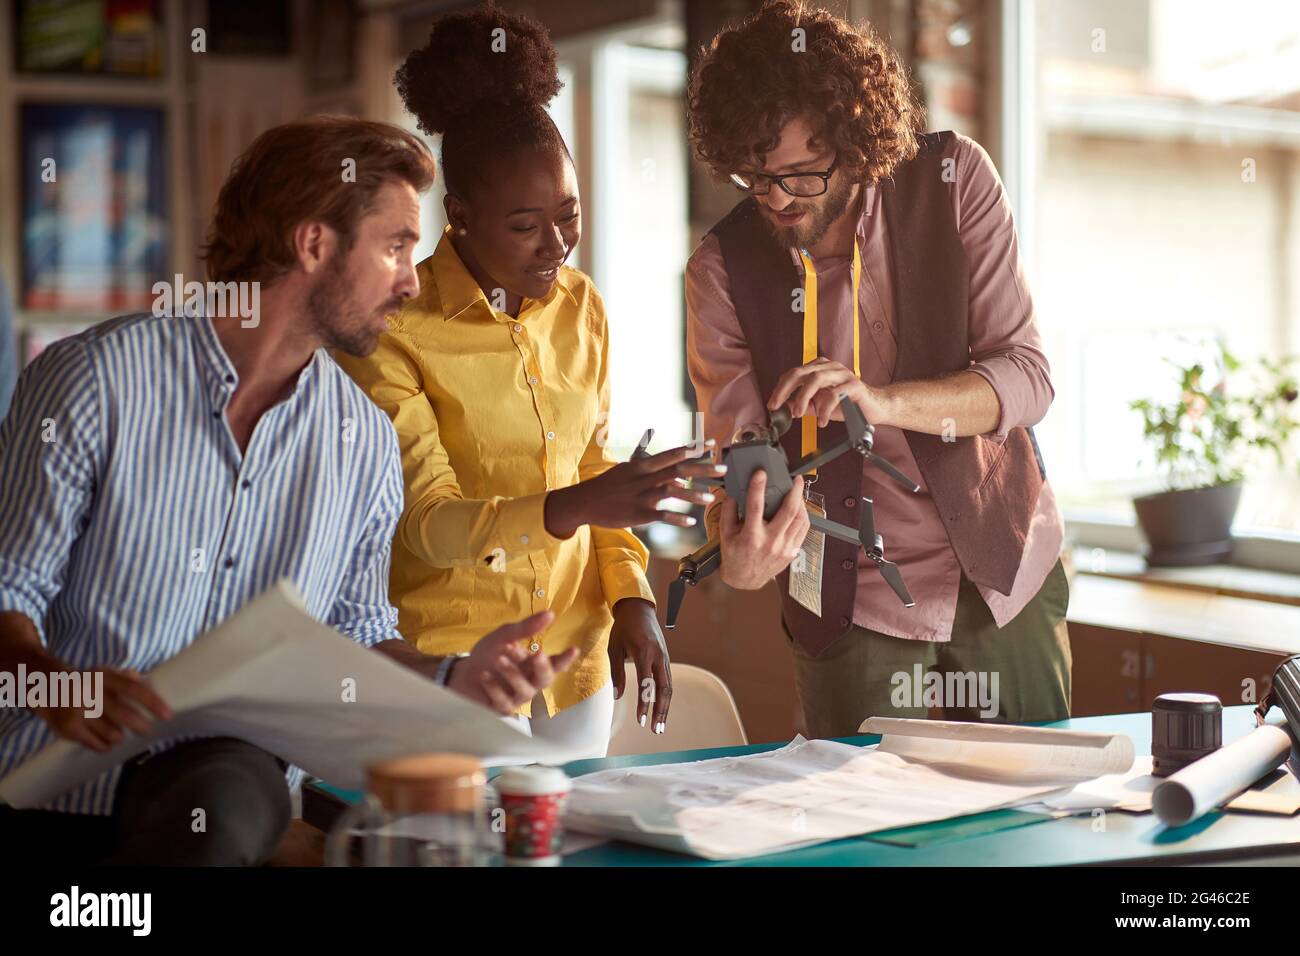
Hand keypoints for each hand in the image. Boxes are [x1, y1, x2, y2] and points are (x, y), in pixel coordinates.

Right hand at [32, 666, 172, 753]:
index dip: (152, 703)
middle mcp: (90, 693)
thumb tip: (148, 681)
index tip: (167, 715)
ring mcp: (78, 712)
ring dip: (119, 736)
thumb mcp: (104, 673)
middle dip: (140, 725)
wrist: (46, 689)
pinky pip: (98, 745)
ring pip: (112, 734)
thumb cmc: (85, 683)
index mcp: (103, 677)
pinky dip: (106, 745)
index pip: (133, 690)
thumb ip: (127, 677)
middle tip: (145, 729)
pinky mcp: (70, 729)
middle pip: (123, 715)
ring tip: (117, 732)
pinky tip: (106, 741)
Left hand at [447, 611, 579, 714]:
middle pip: (546, 680)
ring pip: (525, 690)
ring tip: (499, 658)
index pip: (555, 663)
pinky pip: (505, 702)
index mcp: (534, 664)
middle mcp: (530, 681)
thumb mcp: (505, 636)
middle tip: (538, 654)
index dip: (566, 659)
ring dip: (513, 673)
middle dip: (543, 667)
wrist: (462, 672)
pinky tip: (484, 676)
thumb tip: (550, 614)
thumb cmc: (488, 654)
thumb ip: (526, 628)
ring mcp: (517, 697)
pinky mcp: (502, 708)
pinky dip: (495, 688)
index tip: (574, 649)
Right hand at [544, 443, 725, 538]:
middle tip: (723, 470)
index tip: (713, 445)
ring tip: (711, 498)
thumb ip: (644, 454)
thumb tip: (653, 437)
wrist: (586, 501)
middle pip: (678, 470)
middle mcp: (645, 477)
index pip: (673, 454)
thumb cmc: (608, 484)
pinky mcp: (638, 514)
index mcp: (644, 465)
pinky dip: (676, 518)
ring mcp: (641, 495)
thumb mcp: (626, 466)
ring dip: (693, 495)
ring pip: (672, 492)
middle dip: (703, 469)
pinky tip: (690, 521)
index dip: (694, 449)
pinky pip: (661, 515)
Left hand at [607, 598, 671, 733]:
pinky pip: (668, 680)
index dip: (644, 704)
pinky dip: (665, 696)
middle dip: (660, 711)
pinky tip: (661, 708)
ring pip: (669, 687)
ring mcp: (665, 658)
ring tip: (660, 725)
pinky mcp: (666, 659)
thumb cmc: (623, 629)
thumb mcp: (614, 649)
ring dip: (665, 707)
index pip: (646, 685)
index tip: (640, 721)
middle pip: (664, 689)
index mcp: (644, 654)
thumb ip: (617, 673)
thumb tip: (617, 697)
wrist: (638, 609)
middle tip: (656, 730)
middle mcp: (658, 657)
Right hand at [719, 471, 810, 589]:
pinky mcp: (791, 552)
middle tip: (796, 479)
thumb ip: (728, 511)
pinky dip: (804, 517)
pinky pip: (803, 530)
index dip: (758, 486)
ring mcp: (783, 548)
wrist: (744, 580)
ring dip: (802, 502)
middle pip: (789, 511)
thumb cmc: (734, 557)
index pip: (756, 506)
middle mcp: (770, 542)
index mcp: (751, 536)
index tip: (761, 473)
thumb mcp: (725, 534)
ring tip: (798, 492)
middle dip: (795, 491)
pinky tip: (799, 509)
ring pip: (800, 520)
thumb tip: (733, 492)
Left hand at [768, 358, 889, 426]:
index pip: (793, 374)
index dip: (780, 388)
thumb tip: (785, 406)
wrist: (875, 408)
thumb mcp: (820, 406)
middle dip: (784, 390)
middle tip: (777, 406)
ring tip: (799, 413)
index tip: (772, 404)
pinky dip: (825, 409)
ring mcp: (842, 374)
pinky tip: (821, 420)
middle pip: (800, 373)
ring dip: (803, 398)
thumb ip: (803, 404)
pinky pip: (835, 394)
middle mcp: (829, 368)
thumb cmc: (849, 404)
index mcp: (820, 369)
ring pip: (816, 379)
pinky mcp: (854, 385)